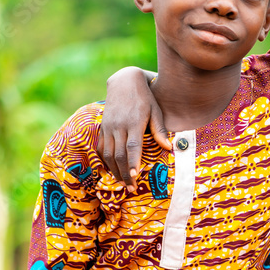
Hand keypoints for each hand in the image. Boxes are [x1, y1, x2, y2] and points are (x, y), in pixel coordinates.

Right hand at [99, 67, 168, 191]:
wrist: (124, 81)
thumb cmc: (145, 97)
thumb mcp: (156, 111)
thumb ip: (159, 130)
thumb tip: (169, 147)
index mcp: (134, 122)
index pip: (132, 147)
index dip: (132, 163)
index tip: (134, 177)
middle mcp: (119, 126)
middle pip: (119, 154)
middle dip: (124, 173)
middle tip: (131, 188)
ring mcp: (108, 127)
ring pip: (108, 153)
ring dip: (114, 170)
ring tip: (122, 183)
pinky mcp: (102, 127)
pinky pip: (101, 147)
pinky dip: (105, 161)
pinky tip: (112, 170)